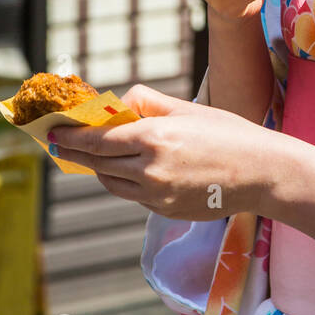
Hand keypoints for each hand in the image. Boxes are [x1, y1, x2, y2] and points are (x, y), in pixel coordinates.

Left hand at [48, 83, 275, 219]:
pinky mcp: (165, 211)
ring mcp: (157, 195)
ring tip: (93, 156)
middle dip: (77, 153)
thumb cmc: (228, 134)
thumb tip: (118, 104)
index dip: (71, 137)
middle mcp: (151, 169)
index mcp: (155, 137)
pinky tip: (129, 170)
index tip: (53, 133)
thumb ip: (147, 103)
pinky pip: (134, 196)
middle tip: (61, 144)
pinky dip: (125, 182)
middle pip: (99, 163)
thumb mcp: (187, 108)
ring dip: (99, 169)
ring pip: (112, 183)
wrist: (261, 173)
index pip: (98, 139)